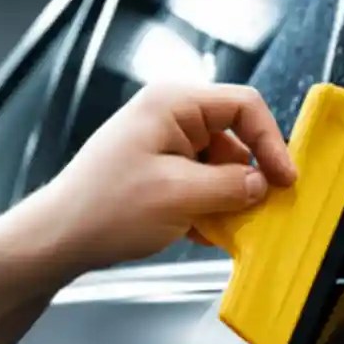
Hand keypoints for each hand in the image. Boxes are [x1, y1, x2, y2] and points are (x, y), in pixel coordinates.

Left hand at [41, 83, 295, 271]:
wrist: (59, 239)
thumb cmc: (106, 209)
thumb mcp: (179, 196)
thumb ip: (230, 186)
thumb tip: (262, 185)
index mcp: (174, 105)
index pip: (244, 106)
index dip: (271, 141)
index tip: (285, 179)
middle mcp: (171, 118)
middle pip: (236, 139)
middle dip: (249, 177)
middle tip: (259, 210)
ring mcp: (165, 146)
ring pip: (222, 168)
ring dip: (229, 199)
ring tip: (223, 228)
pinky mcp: (161, 174)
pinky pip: (203, 185)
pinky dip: (211, 208)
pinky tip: (204, 233)